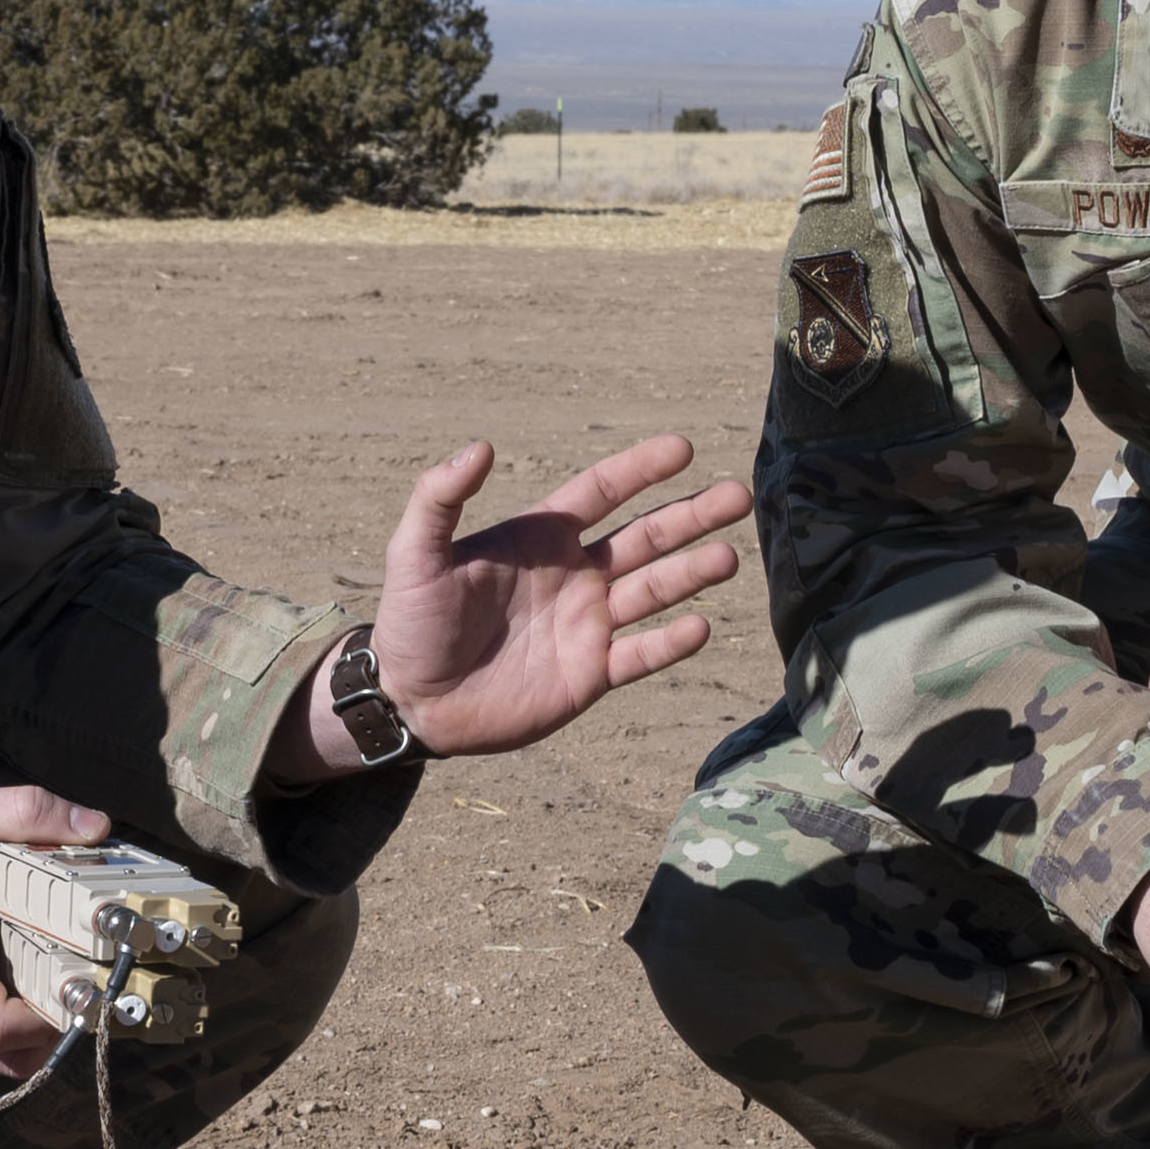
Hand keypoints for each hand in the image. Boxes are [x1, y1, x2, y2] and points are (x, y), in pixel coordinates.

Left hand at [353, 433, 754, 760]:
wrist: (413, 702)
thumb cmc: (411, 623)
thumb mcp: (416, 554)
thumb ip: (440, 498)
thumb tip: (481, 447)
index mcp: (541, 538)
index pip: (602, 491)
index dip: (641, 469)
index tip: (682, 448)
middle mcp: (574, 575)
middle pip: (646, 537)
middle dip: (691, 516)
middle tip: (739, 495)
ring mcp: (587, 625)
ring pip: (654, 591)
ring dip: (692, 572)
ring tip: (728, 557)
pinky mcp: (590, 674)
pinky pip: (641, 655)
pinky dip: (670, 642)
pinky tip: (700, 625)